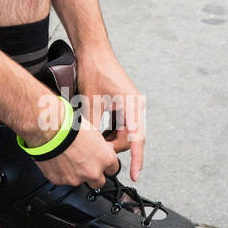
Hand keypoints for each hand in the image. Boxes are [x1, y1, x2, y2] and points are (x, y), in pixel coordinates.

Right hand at [37, 113, 119, 187]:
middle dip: (94, 174)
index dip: (106, 165)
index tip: (102, 162)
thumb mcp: (94, 132)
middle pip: (99, 182)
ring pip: (79, 181)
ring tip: (67, 157)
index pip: (113, 169)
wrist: (49, 130)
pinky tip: (58, 160)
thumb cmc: (70, 126)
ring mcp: (76, 178)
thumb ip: (101, 148)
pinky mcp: (60, 180)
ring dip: (75, 172)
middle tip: (85, 163)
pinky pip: (62, 179)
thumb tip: (101, 150)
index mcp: (105, 159)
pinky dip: (61, 172)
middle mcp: (93, 172)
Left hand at [76, 46, 145, 180]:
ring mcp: (132, 106)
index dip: (136, 159)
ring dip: (111, 140)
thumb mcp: (90, 104)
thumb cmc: (93, 72)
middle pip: (129, 139)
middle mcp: (136, 107)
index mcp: (132, 106)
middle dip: (113, 147)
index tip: (135, 175)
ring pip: (125, 134)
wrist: (94, 52)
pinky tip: (99, 133)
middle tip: (95, 150)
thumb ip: (94, 128)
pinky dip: (111, 132)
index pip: (137, 139)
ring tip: (94, 140)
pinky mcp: (126, 105)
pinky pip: (122, 126)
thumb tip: (94, 150)